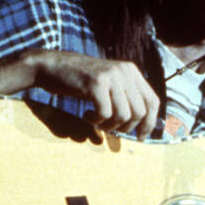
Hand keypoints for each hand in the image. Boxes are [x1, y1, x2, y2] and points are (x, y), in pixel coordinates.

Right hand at [34, 51, 162, 140]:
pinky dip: (96, 121)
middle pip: (140, 112)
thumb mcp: (109, 85)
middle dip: (126, 128)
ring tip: (96, 121)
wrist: (51, 66)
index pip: (153, 101)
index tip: (140, 137)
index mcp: (131, 71)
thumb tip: (144, 128)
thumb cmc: (80, 82)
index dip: (150, 123)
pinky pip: (105, 114)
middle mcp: (124, 71)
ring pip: (123, 115)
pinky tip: (86, 115)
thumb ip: (126, 99)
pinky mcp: (95, 83)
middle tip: (110, 129)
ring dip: (109, 126)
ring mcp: (110, 76)